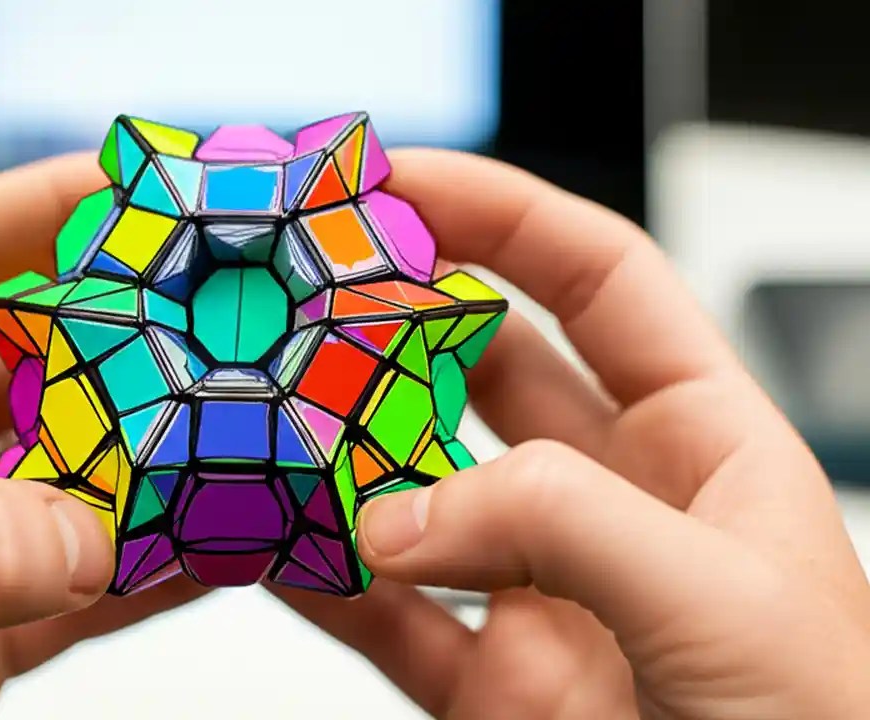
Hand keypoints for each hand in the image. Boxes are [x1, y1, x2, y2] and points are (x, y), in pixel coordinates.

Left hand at [0, 156, 202, 718]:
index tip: (127, 188)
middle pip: (22, 363)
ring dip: (149, 459)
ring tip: (231, 436)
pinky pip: (84, 585)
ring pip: (68, 475)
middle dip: (117, 338)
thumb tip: (78, 535)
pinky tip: (210, 549)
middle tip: (212, 321)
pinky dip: (151, 567)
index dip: (27, 210)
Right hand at [276, 149, 869, 718]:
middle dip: (392, 326)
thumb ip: (564, 525)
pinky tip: (267, 543)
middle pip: (480, 371)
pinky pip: (381, 613)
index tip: (399, 185)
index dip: (500, 216)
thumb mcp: (723, 606)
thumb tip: (405, 512)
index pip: (595, 282)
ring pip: (413, 489)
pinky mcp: (489, 681)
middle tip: (299, 295)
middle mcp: (613, 508)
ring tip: (263, 413)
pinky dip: (317, 576)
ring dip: (338, 451)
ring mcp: (541, 592)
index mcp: (702, 449)